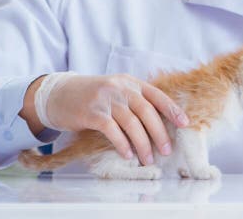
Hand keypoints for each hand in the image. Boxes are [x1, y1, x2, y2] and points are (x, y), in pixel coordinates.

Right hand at [20, 73, 188, 166]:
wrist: (58, 94)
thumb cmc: (91, 96)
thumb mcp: (115, 91)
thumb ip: (133, 100)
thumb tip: (158, 122)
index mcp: (130, 82)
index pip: (157, 95)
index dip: (172, 109)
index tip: (185, 123)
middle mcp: (120, 88)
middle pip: (147, 111)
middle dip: (159, 132)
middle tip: (166, 150)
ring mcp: (106, 99)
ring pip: (131, 123)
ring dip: (142, 143)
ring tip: (148, 159)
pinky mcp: (92, 113)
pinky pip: (112, 130)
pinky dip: (122, 144)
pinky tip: (128, 154)